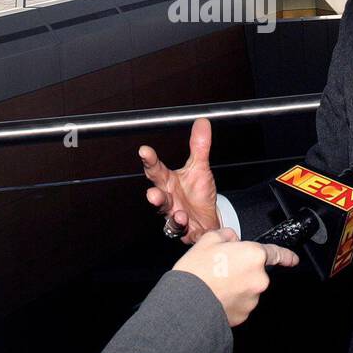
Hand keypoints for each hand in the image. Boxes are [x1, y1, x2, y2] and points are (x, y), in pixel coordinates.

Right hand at [140, 117, 220, 244]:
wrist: (208, 218)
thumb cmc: (198, 193)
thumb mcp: (200, 168)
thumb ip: (199, 147)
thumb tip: (202, 121)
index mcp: (168, 182)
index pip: (155, 170)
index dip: (149, 160)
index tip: (144, 151)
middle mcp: (168, 199)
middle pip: (157, 195)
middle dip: (154, 195)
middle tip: (152, 193)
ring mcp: (175, 216)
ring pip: (168, 216)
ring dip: (170, 215)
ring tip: (175, 212)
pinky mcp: (186, 230)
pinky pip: (183, 231)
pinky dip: (183, 227)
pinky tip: (185, 220)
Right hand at [173, 228, 297, 326]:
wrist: (186, 302)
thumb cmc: (197, 271)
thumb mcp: (207, 240)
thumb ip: (225, 235)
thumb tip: (232, 240)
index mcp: (253, 255)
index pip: (276, 254)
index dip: (286, 256)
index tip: (293, 260)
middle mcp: (258, 278)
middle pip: (255, 272)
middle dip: (242, 270)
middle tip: (220, 270)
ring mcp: (253, 298)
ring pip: (247, 289)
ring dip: (236, 286)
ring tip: (213, 284)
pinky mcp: (244, 314)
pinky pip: (240, 304)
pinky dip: (230, 300)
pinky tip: (215, 297)